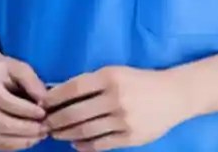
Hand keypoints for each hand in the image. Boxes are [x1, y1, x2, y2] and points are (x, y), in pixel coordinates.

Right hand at [0, 57, 49, 150]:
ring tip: (41, 134)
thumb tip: (45, 102)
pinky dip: (14, 145)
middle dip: (23, 128)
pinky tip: (31, 139)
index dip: (23, 109)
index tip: (42, 112)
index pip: (1, 99)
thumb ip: (33, 83)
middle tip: (44, 127)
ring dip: (20, 140)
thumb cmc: (5, 71)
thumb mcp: (21, 68)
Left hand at [43, 66, 192, 150]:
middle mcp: (116, 98)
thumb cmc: (141, 81)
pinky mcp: (131, 137)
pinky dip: (84, 146)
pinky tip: (76, 144)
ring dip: (66, 134)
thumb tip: (58, 94)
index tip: (42, 104)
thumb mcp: (118, 73)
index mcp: (111, 77)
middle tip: (45, 124)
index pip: (74, 88)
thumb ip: (91, 83)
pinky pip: (100, 144)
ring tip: (56, 134)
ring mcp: (124, 119)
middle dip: (55, 120)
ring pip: (85, 131)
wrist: (175, 95)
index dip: (54, 98)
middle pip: (75, 113)